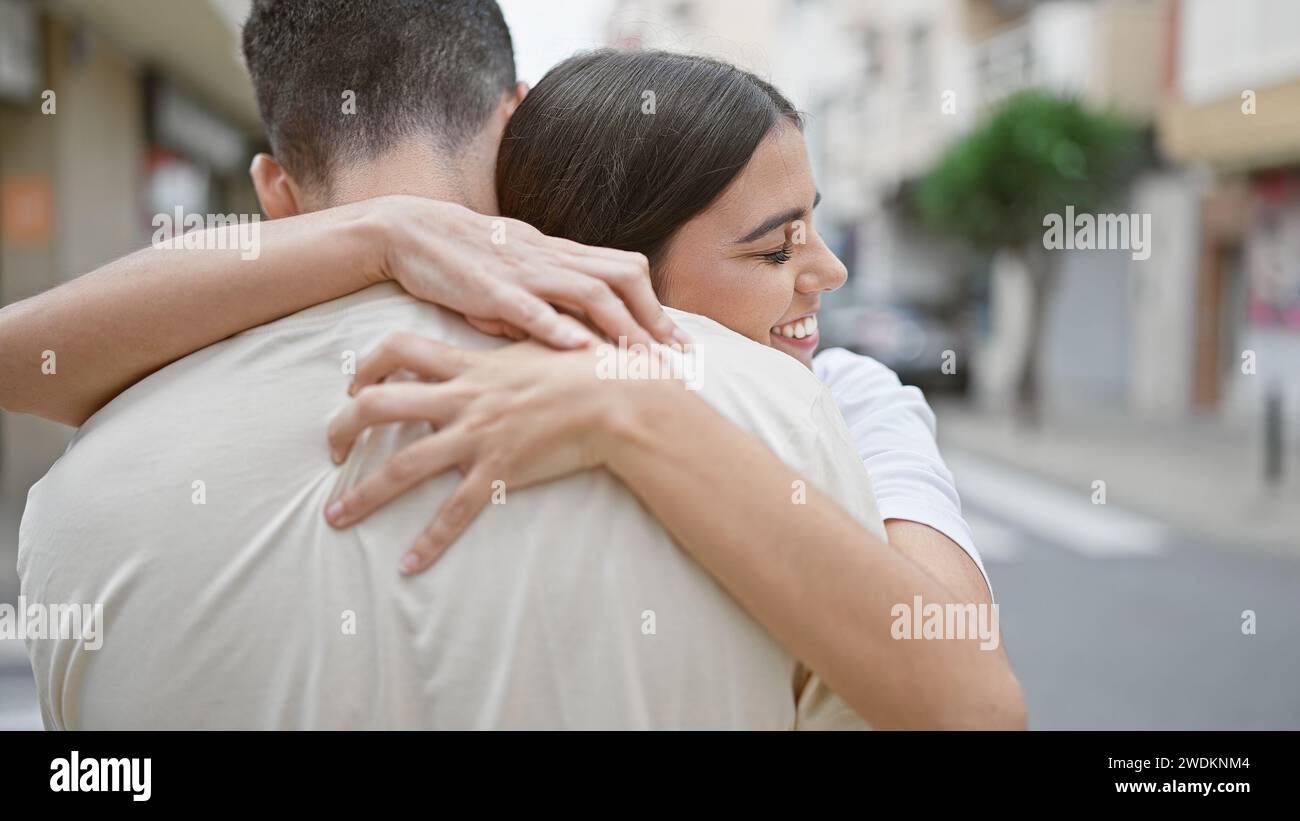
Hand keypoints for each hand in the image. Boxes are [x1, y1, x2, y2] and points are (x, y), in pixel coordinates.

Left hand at [324, 332, 646, 573]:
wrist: (620, 398)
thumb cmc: (588, 367)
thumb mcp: (540, 344)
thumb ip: (505, 343)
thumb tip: (489, 333)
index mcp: (471, 365)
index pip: (400, 349)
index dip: (367, 364)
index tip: (353, 386)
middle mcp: (464, 398)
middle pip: (380, 405)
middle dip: (344, 428)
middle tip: (332, 452)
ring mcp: (479, 436)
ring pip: (405, 465)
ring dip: (364, 494)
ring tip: (335, 517)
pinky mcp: (500, 471)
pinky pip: (455, 512)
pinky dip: (430, 542)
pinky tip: (409, 565)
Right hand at [371, 195, 687, 349]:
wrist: (409, 231)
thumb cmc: (463, 260)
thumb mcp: (514, 278)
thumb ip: (545, 303)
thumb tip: (574, 338)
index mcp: (559, 255)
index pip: (624, 272)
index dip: (657, 306)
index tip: (682, 342)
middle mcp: (551, 258)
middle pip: (622, 277)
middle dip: (654, 317)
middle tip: (678, 357)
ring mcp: (523, 270)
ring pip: (588, 292)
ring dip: (622, 327)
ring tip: (646, 361)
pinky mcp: (489, 287)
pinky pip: (530, 307)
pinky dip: (556, 326)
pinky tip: (580, 349)